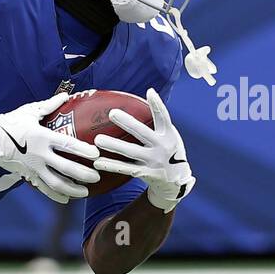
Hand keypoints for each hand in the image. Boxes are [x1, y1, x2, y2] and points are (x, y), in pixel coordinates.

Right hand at [0, 92, 100, 203]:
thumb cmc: (10, 123)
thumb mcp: (30, 111)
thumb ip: (50, 105)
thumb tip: (67, 95)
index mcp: (42, 137)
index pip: (67, 144)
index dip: (83, 150)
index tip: (96, 154)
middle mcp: (39, 155)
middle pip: (66, 168)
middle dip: (84, 174)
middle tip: (96, 176)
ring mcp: (33, 167)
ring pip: (56, 183)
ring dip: (73, 188)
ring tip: (85, 191)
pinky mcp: (27, 175)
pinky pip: (44, 188)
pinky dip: (56, 195)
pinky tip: (67, 199)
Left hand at [93, 87, 194, 213]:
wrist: (177, 181)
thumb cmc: (169, 153)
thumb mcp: (170, 137)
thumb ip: (159, 123)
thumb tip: (147, 97)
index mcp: (168, 135)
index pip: (163, 117)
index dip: (158, 104)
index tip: (149, 92)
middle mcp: (162, 146)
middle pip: (143, 132)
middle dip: (127, 122)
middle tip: (112, 113)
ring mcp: (154, 161)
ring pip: (131, 151)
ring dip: (114, 145)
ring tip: (97, 140)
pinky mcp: (146, 174)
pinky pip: (126, 169)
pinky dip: (112, 166)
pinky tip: (98, 162)